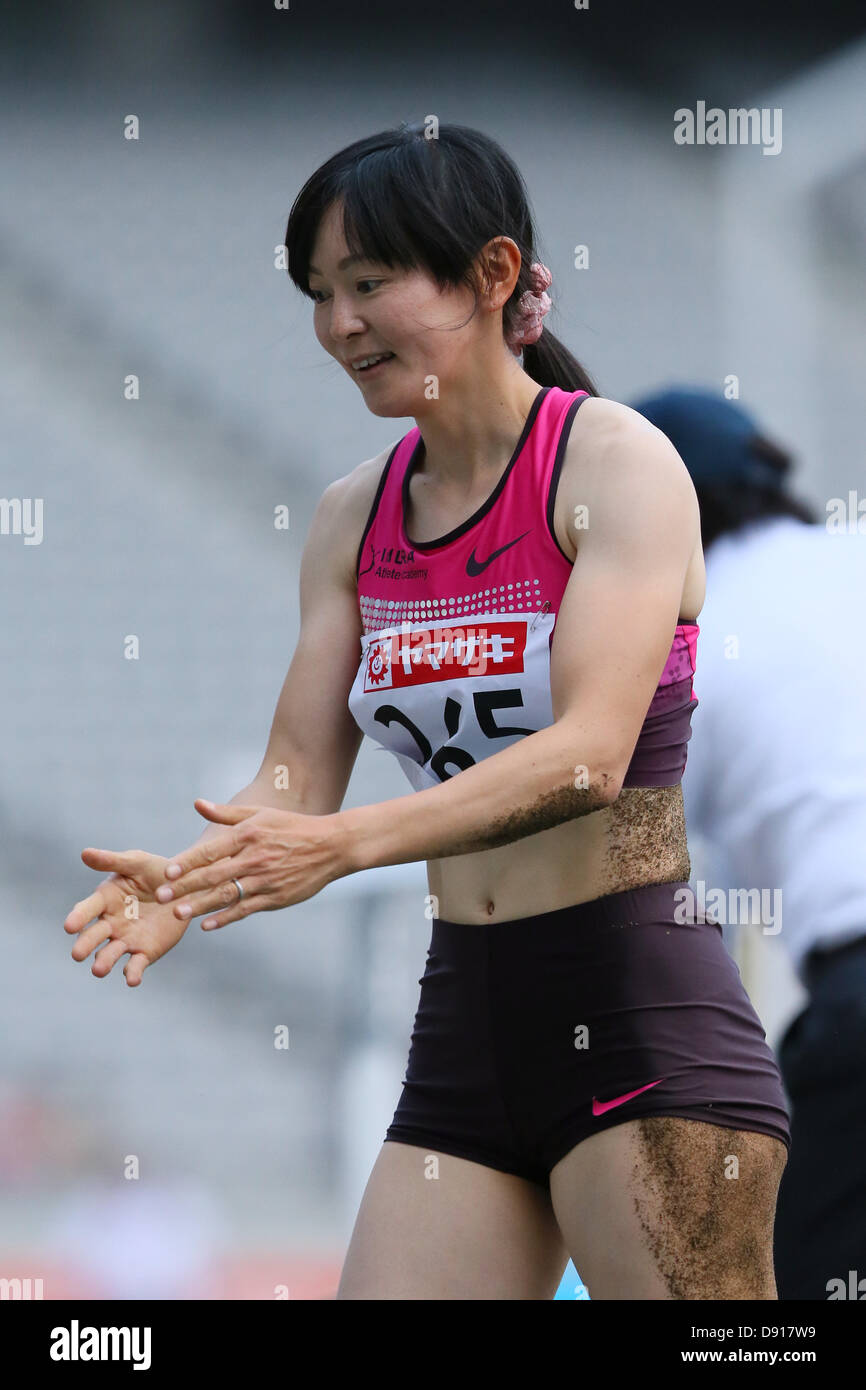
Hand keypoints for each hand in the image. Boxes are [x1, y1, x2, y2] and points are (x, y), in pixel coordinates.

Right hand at [64, 849, 190, 986]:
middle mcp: (110, 923)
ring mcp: (126, 939)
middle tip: (77, 954)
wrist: (186, 888)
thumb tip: (85, 853)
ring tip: (99, 969)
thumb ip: (113, 860)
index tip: (69, 926)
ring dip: (104, 961)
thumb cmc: (156, 871)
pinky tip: (132, 979)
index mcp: (105, 900)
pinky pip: (136, 965)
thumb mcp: (137, 862)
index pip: (87, 909)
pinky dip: (133, 974)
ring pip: (110, 953)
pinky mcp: (145, 952)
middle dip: (85, 944)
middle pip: (94, 936)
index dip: (78, 917)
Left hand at [155, 799, 351, 930]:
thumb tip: (197, 804)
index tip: (167, 871)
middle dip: (185, 886)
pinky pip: (245, 909)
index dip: (187, 862)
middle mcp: (254, 858)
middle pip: (213, 875)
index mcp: (248, 835)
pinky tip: (207, 925)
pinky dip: (225, 918)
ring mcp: (265, 880)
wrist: (331, 846)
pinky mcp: (275, 898)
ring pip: (227, 895)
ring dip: (200, 905)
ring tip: (178, 914)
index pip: (211, 850)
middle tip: (161, 896)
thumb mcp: (260, 814)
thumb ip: (226, 814)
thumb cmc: (293, 827)